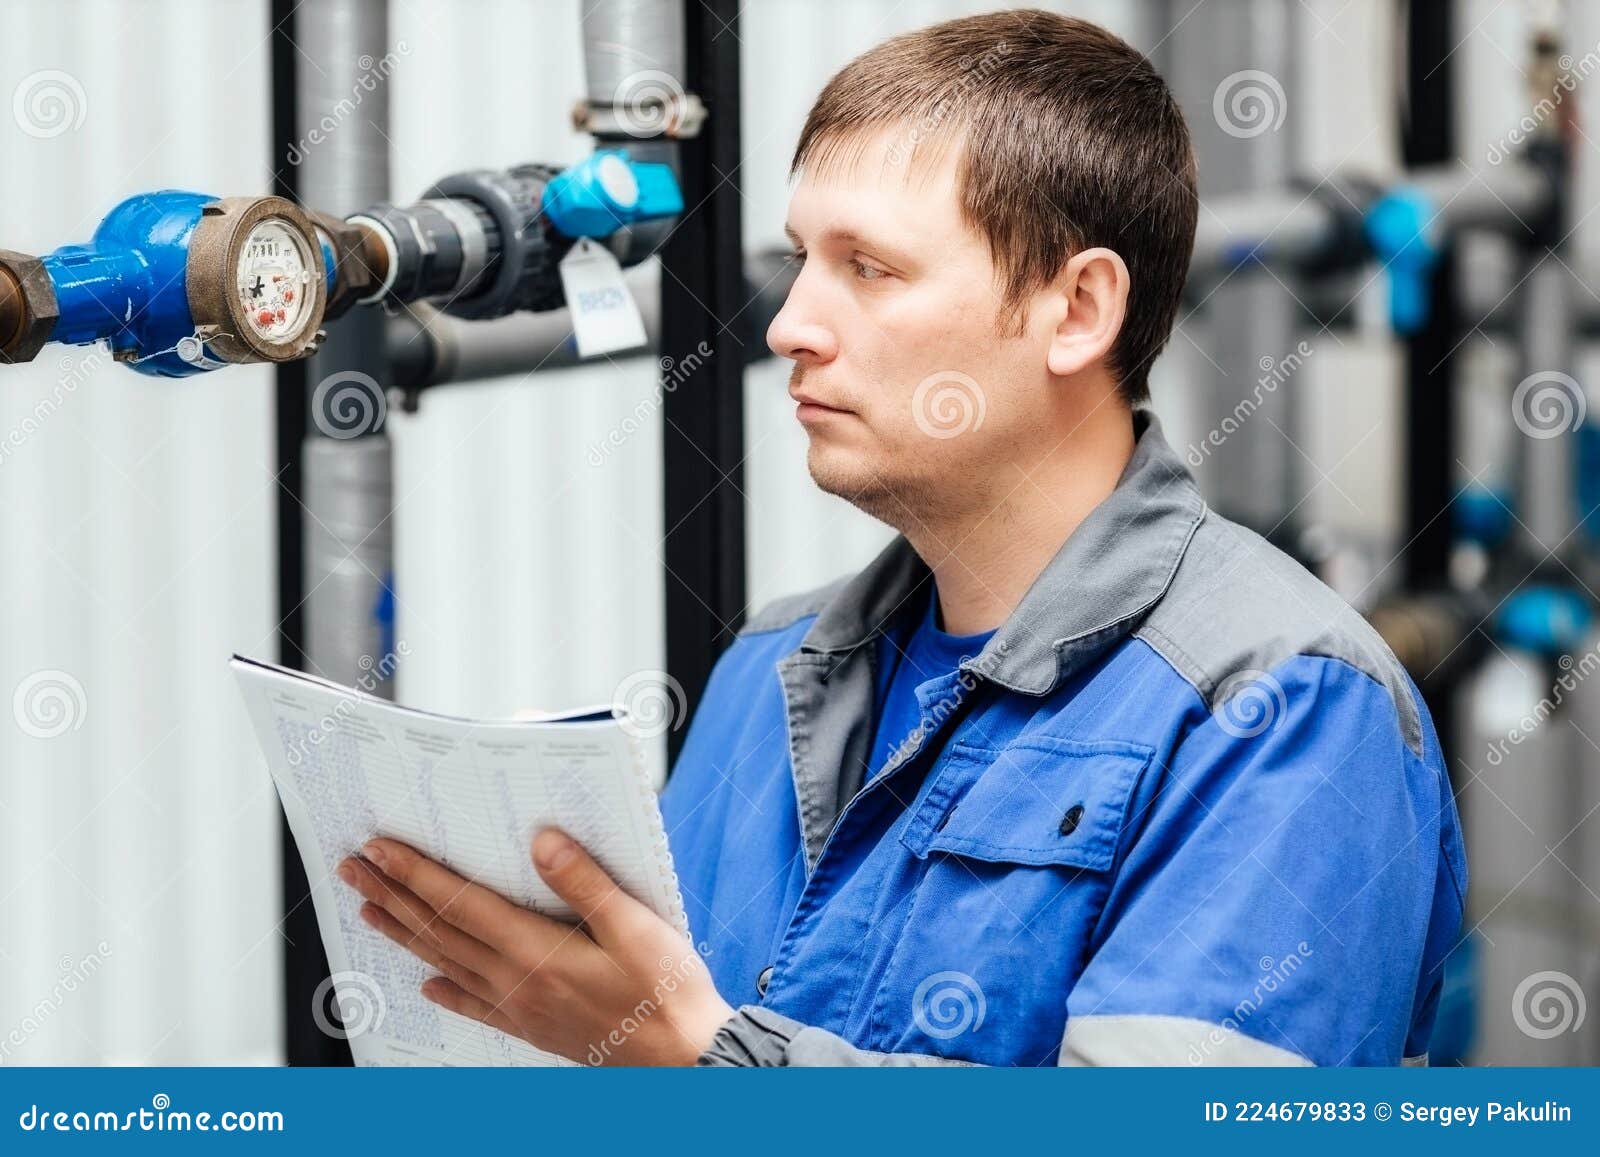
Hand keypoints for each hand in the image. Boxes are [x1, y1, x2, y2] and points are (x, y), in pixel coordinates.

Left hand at [335, 829, 733, 1065]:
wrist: (683, 1059)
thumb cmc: (665, 993)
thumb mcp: (635, 926)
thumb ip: (584, 882)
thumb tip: (541, 842)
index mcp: (536, 952)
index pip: (459, 904)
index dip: (416, 874)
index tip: (380, 850)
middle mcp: (517, 982)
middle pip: (439, 932)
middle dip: (393, 896)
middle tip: (354, 870)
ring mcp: (521, 1007)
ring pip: (447, 964)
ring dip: (404, 934)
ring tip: (371, 912)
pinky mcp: (533, 1026)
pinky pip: (476, 1005)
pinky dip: (447, 990)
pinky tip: (428, 984)